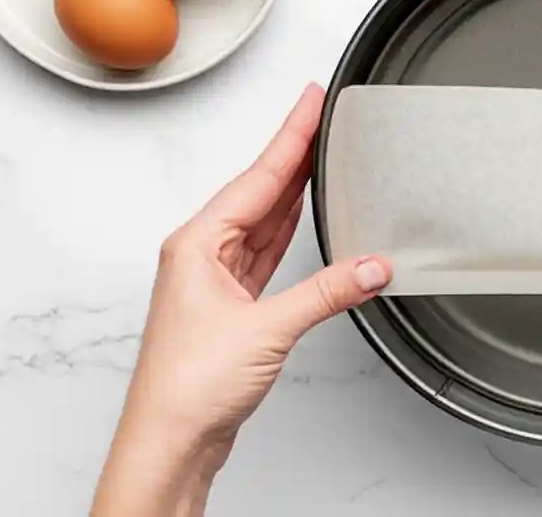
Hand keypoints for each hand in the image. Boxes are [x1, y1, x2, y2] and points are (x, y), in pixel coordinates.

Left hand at [92, 84, 390, 516]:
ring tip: (319, 155)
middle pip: (259, 191)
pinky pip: (266, 253)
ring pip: (263, 221)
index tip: (310, 101)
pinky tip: (305, 219)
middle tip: (320, 115)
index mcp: (198, 244)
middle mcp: (202, 255)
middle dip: (292, 153)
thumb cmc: (188, 386)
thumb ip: (328, 293)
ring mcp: (215, 281)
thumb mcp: (268, 330)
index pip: (257, 177)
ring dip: (292, 190)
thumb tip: (372, 267)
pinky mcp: (232, 307)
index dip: (290, 136)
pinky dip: (289, 233)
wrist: (169, 439)